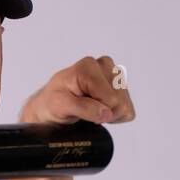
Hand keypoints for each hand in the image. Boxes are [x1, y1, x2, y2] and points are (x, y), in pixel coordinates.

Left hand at [19, 55, 135, 125]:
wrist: (52, 105)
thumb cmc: (53, 102)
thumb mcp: (60, 106)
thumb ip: (84, 108)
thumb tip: (107, 112)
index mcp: (88, 67)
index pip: (110, 98)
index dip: (97, 111)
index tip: (80, 109)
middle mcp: (104, 65)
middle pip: (120, 102)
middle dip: (104, 112)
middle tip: (85, 110)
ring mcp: (114, 74)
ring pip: (125, 106)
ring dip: (109, 114)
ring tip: (91, 108)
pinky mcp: (120, 85)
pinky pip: (128, 109)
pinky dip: (114, 115)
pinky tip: (99, 108)